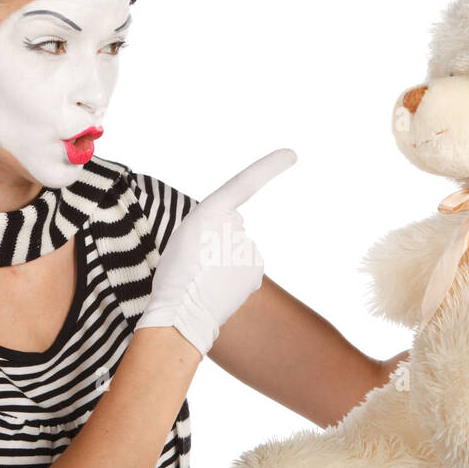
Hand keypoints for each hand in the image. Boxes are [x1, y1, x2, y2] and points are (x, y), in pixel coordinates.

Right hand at [136, 149, 296, 354]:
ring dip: (225, 262)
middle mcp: (234, 225)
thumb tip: (239, 234)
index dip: (269, 167)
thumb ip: (212, 224)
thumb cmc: (176, 275)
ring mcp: (248, 248)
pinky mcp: (256, 268)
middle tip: (198, 263)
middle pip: (232, 228)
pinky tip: (219, 288)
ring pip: (238, 250)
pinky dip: (235, 277)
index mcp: (210, 211)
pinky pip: (245, 267)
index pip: (245, 183)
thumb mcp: (186, 235)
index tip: (293, 154)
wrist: (181, 312)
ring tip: (205, 277)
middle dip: (219, 242)